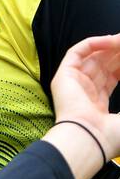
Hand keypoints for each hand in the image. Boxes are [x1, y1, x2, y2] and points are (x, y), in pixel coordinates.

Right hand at [47, 33, 119, 178]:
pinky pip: (77, 52)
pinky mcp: (64, 75)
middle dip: (119, 53)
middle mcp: (85, 89)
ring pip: (93, 55)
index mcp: (98, 101)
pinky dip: (93, 43)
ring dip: (110, 45)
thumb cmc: (111, 135)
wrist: (90, 138)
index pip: (113, 75)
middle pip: (105, 63)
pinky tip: (111, 40)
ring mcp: (73, 81)